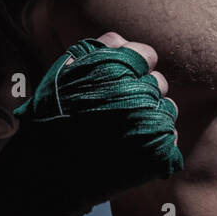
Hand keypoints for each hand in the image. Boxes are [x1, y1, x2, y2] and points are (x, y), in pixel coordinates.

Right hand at [0, 31, 182, 215]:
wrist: (46, 175)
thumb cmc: (49, 122)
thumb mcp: (62, 77)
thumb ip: (93, 53)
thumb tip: (120, 39)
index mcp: (116, 68)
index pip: (146, 55)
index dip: (134, 67)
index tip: (119, 82)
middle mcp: (137, 93)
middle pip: (158, 84)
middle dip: (140, 93)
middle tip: (115, 112)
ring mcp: (150, 125)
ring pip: (167, 111)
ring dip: (151, 117)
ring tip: (123, 131)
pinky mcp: (157, 154)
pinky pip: (170, 140)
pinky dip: (156, 144)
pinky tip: (131, 149)